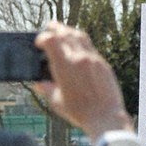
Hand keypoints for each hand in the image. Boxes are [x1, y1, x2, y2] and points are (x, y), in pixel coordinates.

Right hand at [34, 21, 132, 140]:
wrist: (106, 117)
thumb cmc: (80, 112)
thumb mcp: (57, 102)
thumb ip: (46, 89)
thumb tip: (38, 83)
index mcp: (65, 66)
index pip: (51, 39)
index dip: (42, 38)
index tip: (39, 43)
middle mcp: (80, 58)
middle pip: (65, 33)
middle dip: (54, 29)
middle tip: (49, 28)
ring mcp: (93, 60)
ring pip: (80, 36)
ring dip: (69, 32)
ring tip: (63, 32)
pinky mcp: (103, 64)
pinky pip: (90, 47)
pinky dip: (81, 42)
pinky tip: (78, 46)